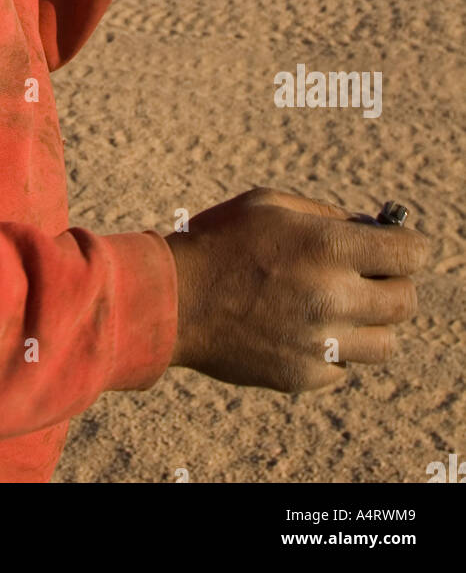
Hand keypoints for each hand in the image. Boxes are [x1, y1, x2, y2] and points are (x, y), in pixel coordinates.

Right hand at [164, 187, 430, 391]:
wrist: (171, 300)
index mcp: (327, 248)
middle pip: (406, 302)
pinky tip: (301, 328)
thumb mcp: (270, 204)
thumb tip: (371, 229)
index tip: (396, 247)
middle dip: (393, 284)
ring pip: (384, 344)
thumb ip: (326, 215)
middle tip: (368, 277)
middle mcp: (331, 297)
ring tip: (337, 307)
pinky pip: (344, 368)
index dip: (406, 247)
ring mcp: (319, 343)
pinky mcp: (302, 376)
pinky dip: (333, 350)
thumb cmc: (219, 240)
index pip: (410, 254)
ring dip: (369, 323)